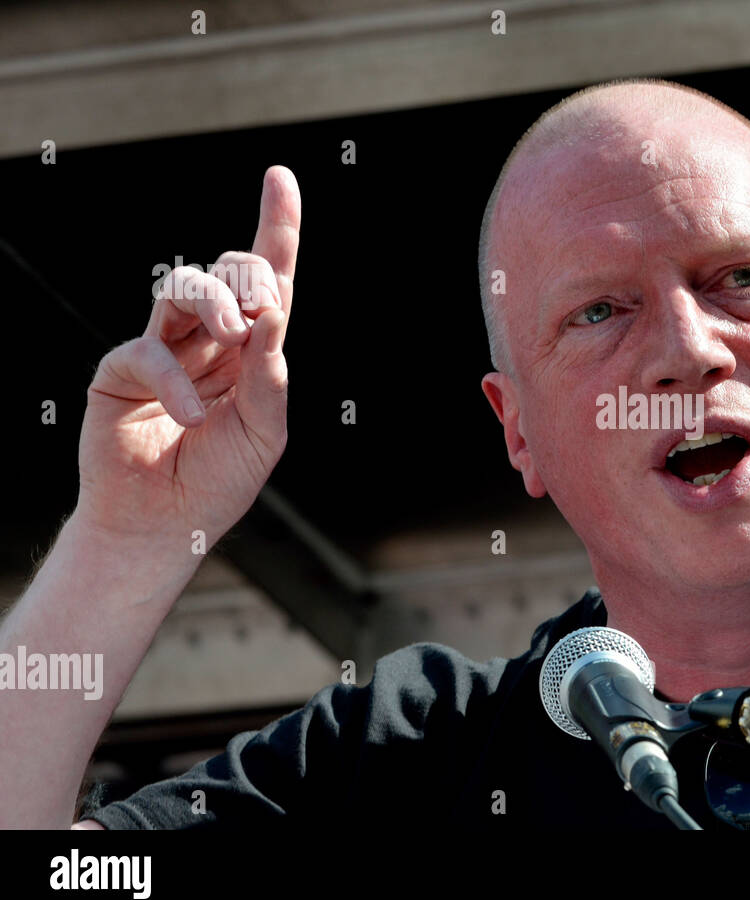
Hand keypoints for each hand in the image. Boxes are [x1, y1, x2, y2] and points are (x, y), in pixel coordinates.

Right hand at [75, 166, 300, 548]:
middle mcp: (210, 340)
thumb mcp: (264, 433)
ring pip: (185, 286)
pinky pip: (148, 351)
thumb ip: (270, 377)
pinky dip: (176, 382)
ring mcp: (165, 348)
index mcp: (252, 351)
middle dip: (251, 279)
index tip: (280, 177)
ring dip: (217, 303)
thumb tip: (273, 316)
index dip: (276, 228)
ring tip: (234, 339)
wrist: (164, 525)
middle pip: (231, 271)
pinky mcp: (122, 369)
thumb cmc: (218, 480)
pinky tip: (192, 416)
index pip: (268, 282)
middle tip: (258, 321)